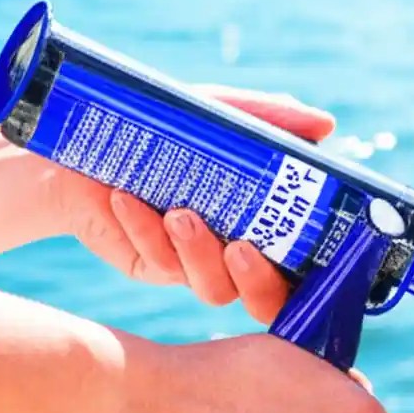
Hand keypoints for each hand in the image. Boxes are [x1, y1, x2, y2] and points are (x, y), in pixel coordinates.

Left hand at [51, 86, 335, 322]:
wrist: (87, 135)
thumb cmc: (167, 124)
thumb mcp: (219, 113)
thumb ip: (270, 120)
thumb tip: (326, 126)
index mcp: (265, 224)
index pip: (302, 268)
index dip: (313, 276)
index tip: (310, 250)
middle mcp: (236, 253)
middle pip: (266, 299)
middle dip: (258, 281)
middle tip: (241, 248)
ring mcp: (193, 263)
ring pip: (213, 288)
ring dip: (199, 253)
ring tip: (180, 214)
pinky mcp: (149, 263)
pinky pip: (157, 260)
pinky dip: (144, 228)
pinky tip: (125, 198)